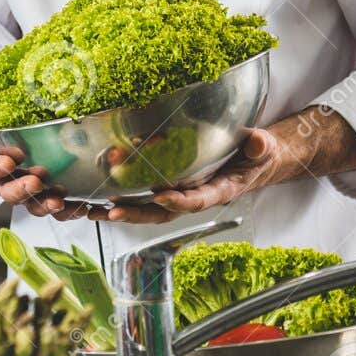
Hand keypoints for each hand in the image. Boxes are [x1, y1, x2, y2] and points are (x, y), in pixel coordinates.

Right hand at [0, 123, 88, 220]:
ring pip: (32, 204)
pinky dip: (67, 209)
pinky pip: (53, 204)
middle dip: (22, 190)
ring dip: (45, 204)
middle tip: (35, 183)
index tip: (9, 162)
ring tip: (59, 201)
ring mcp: (24, 189)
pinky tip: (80, 206)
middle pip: (9, 194)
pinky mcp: (43, 192)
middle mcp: (3, 182)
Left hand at [89, 127, 284, 224]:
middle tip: (113, 210)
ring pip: (147, 209)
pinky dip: (119, 201)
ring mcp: (179, 195)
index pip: (198, 199)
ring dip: (120, 210)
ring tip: (92, 211)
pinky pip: (141, 198)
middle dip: (137, 212)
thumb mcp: (263, 147)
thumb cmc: (255, 154)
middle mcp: (195, 196)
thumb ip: (260, 146)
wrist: (252, 162)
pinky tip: (94, 201)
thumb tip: (259, 142)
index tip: (161, 195)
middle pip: (163, 211)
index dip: (180, 199)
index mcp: (219, 190)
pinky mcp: (167, 188)